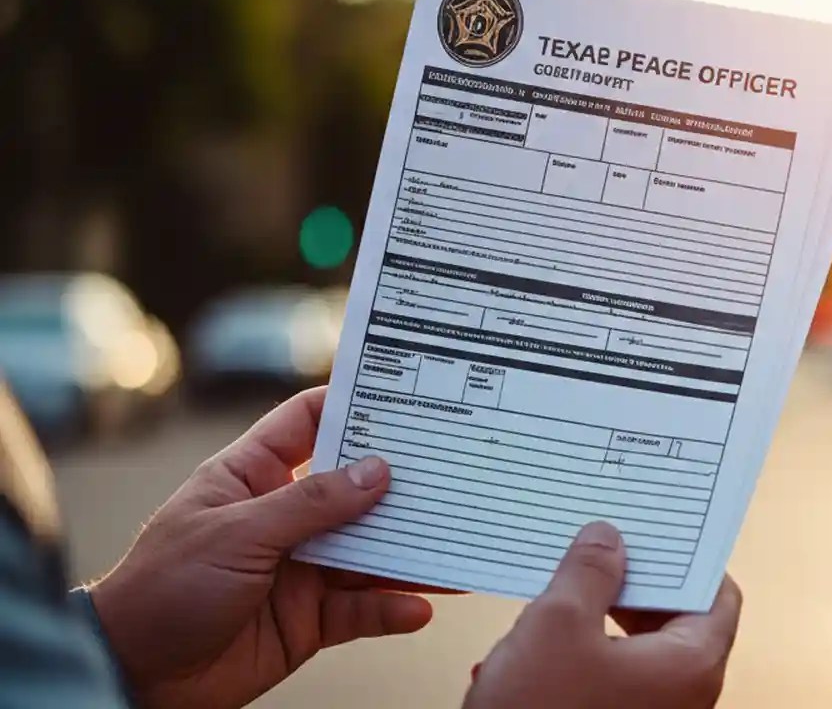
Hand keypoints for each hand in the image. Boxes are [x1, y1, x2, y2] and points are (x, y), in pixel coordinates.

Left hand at [89, 388, 445, 708]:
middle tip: (452, 475)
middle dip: (401, 486)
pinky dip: (391, 610)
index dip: (352, 405)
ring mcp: (301, 569)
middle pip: (355, 490)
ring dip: (410, 553)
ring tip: (455, 549)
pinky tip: (418, 608)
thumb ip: (311, 505)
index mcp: (254, 477)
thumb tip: (377, 472)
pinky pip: (362, 610)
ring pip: (369, 553)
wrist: (134, 676)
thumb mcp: (237, 533)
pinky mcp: (310, 620)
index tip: (406, 395)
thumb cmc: (162, 589)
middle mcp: (284, 518)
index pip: (309, 423)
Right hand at [464, 523, 742, 708]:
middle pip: (680, 620)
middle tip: (602, 547)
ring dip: (610, 613)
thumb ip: (588, 572)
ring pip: (645, 649)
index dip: (686, 558)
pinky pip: (620, 676)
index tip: (653, 529)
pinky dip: (596, 648)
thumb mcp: (556, 624)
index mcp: (691, 664)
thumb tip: (607, 538)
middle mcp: (685, 695)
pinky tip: (553, 634)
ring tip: (569, 585)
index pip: (717, 595)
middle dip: (638, 582)